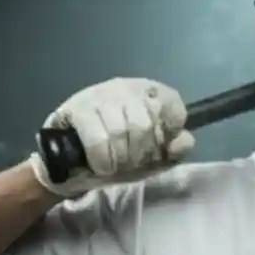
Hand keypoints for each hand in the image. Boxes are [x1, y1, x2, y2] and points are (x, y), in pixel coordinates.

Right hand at [29, 77, 194, 196]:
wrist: (70, 167)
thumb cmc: (116, 158)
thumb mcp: (151, 157)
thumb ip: (172, 150)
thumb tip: (184, 140)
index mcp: (148, 93)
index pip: (171, 104)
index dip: (168, 131)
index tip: (160, 147)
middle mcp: (125, 87)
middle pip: (145, 124)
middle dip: (139, 153)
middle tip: (130, 162)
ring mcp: (99, 95)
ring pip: (121, 131)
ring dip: (119, 159)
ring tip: (114, 164)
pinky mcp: (77, 109)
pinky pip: (98, 139)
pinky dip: (102, 160)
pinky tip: (100, 165)